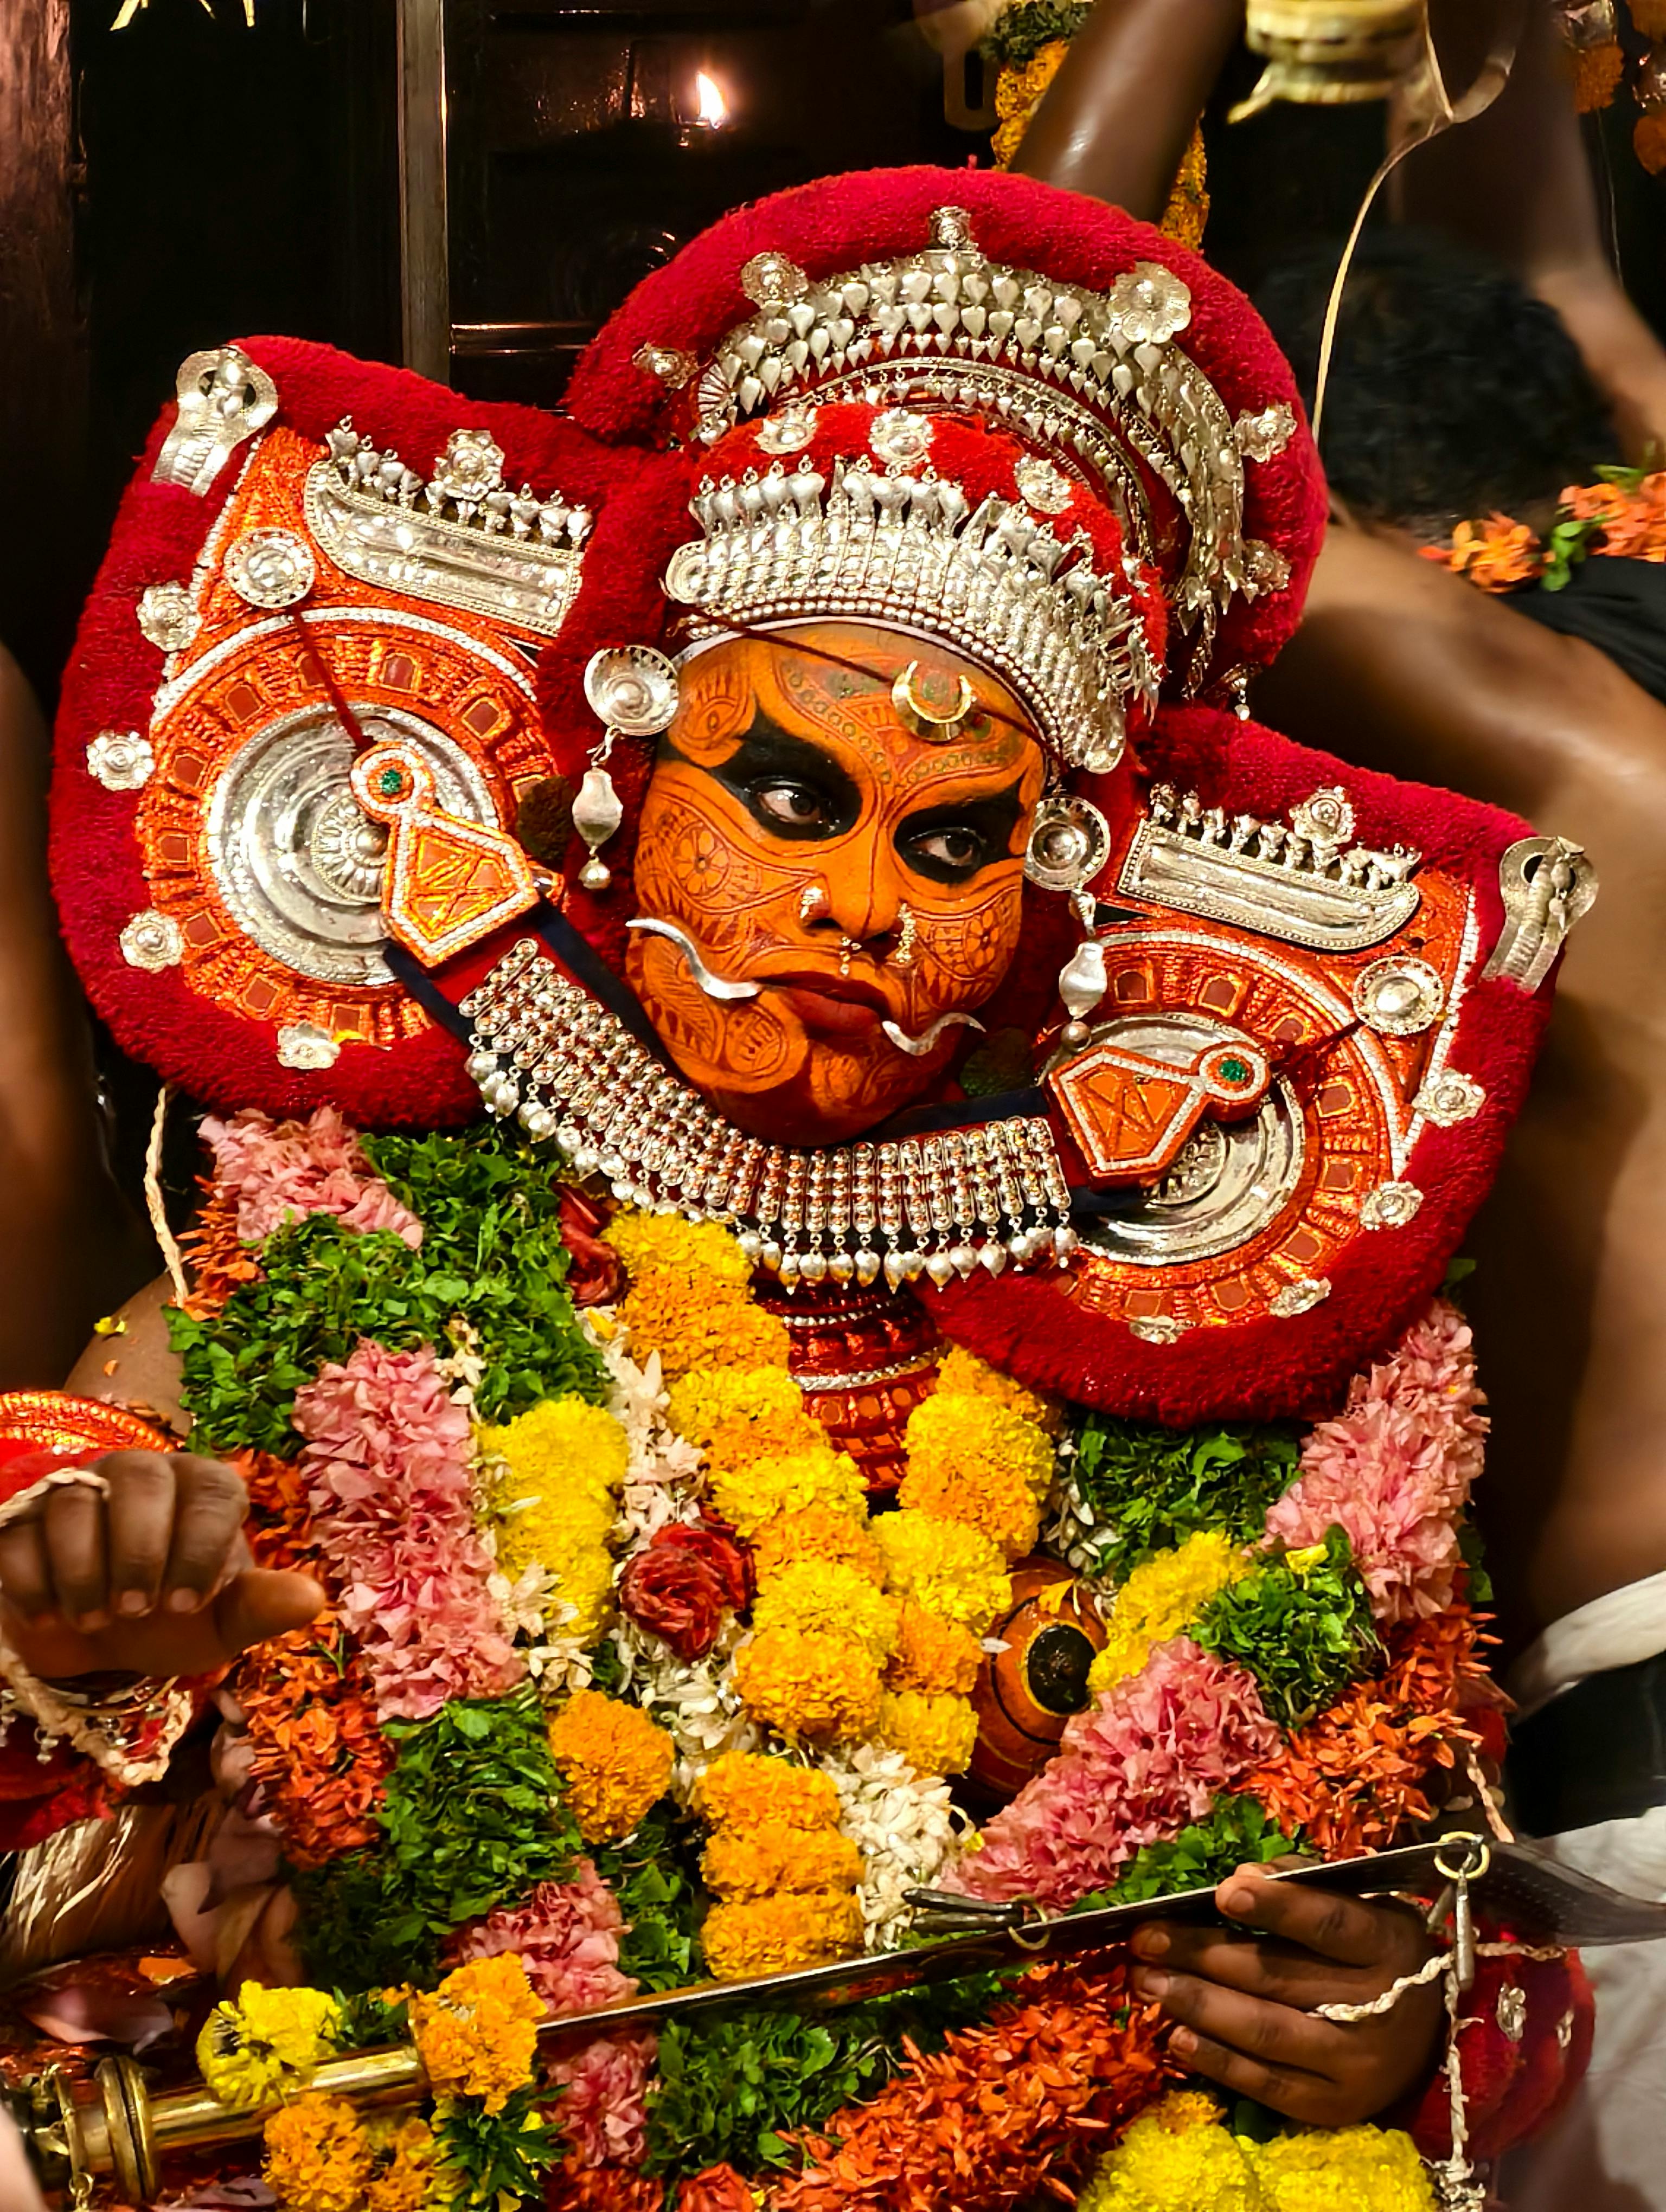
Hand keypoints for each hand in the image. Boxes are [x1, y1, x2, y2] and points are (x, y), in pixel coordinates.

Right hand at [0, 1452, 322, 1680]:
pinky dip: (32, 1582)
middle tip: (135, 1609)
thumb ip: (260, 1608)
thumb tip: (313, 1600)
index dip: (200, 1545)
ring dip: (83, 1570)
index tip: (187, 1604)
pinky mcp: (23, 1520)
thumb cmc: (171, 1619)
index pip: (211, 1491)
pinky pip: (19, 1533)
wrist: (101, 1642)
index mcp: (202, 1489)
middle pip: (141, 1480)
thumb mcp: (219, 1623)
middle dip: (138, 1550)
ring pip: (75, 1501)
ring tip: (95, 1621)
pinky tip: (49, 1618)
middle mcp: (143, 1475)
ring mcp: (78, 1490)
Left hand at [1129, 1865, 1444, 2125]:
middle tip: (1146, 1938)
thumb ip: (1303, 1884)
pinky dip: (1215, 2059)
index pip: (1330, 1924)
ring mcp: (1354, 2065)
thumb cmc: (1376, 1953)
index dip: (1276, 1907)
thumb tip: (1243, 1876)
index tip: (1220, 1892)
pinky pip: (1264, 2084)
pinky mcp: (1331, 2106)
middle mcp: (1378, 2008)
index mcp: (1387, 1945)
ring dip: (1196, 2003)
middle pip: (1279, 1977)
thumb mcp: (1359, 1905)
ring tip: (1145, 1980)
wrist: (1427, 2040)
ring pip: (1265, 2031)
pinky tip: (1176, 2035)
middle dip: (1203, 1954)